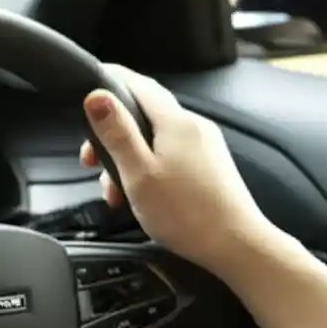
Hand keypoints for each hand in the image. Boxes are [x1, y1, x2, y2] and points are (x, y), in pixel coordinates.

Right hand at [79, 65, 276, 275]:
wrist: (236, 246)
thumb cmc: (187, 215)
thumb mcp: (138, 173)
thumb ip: (116, 133)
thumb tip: (97, 96)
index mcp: (175, 122)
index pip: (138, 84)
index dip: (111, 81)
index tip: (90, 84)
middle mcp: (194, 126)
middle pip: (144, 115)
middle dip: (113, 136)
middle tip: (92, 161)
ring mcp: (205, 145)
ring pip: (155, 139)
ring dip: (129, 159)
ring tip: (117, 193)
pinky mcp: (210, 165)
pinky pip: (171, 155)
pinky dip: (149, 168)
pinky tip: (142, 194)